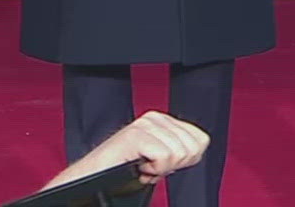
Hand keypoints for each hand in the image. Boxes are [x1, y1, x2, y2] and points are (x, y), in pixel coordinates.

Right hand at [36, 111, 210, 191]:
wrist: (94, 176)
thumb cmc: (124, 170)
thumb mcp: (160, 158)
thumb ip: (180, 149)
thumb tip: (198, 148)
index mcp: (163, 120)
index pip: (200, 139)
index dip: (186, 160)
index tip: (163, 164)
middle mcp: (155, 118)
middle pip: (191, 148)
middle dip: (173, 165)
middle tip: (150, 166)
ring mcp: (145, 125)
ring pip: (178, 153)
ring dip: (160, 169)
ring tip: (142, 166)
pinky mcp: (136, 135)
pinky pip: (163, 158)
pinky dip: (152, 170)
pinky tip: (139, 167)